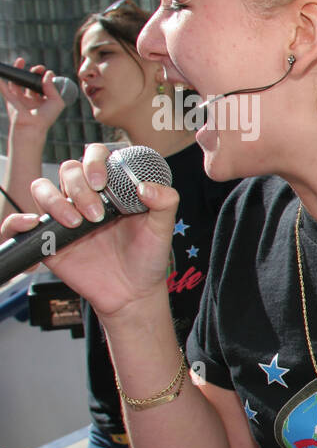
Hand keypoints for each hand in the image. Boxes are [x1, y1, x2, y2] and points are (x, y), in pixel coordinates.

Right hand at [0, 143, 177, 317]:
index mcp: (112, 188)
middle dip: (79, 188)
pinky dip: (18, 221)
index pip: (96, 156)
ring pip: (43, 188)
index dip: (94, 160)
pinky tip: (34, 224)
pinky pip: (23, 224)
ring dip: (55, 200)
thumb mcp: (163, 228)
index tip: (102, 182)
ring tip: (77, 223)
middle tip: (97, 214)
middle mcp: (86, 197)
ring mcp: (66, 215)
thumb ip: (165, 202)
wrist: (133, 292)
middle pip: (68, 170)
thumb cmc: (147, 257)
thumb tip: (145, 186)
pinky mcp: (50, 238)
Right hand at [2, 58, 66, 137]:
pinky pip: (3, 87)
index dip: (44, 77)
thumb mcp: (56, 102)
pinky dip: (1, 80)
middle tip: (38, 68)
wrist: (32, 126)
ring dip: (18, 71)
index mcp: (42, 100)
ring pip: (16, 82)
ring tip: (20, 60)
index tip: (47, 72)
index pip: (42, 86)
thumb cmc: (46, 117)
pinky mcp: (10, 98)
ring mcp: (19, 98)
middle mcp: (30, 99)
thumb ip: (52, 87)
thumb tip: (49, 73)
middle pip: (29, 82)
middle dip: (33, 73)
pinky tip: (1, 72)